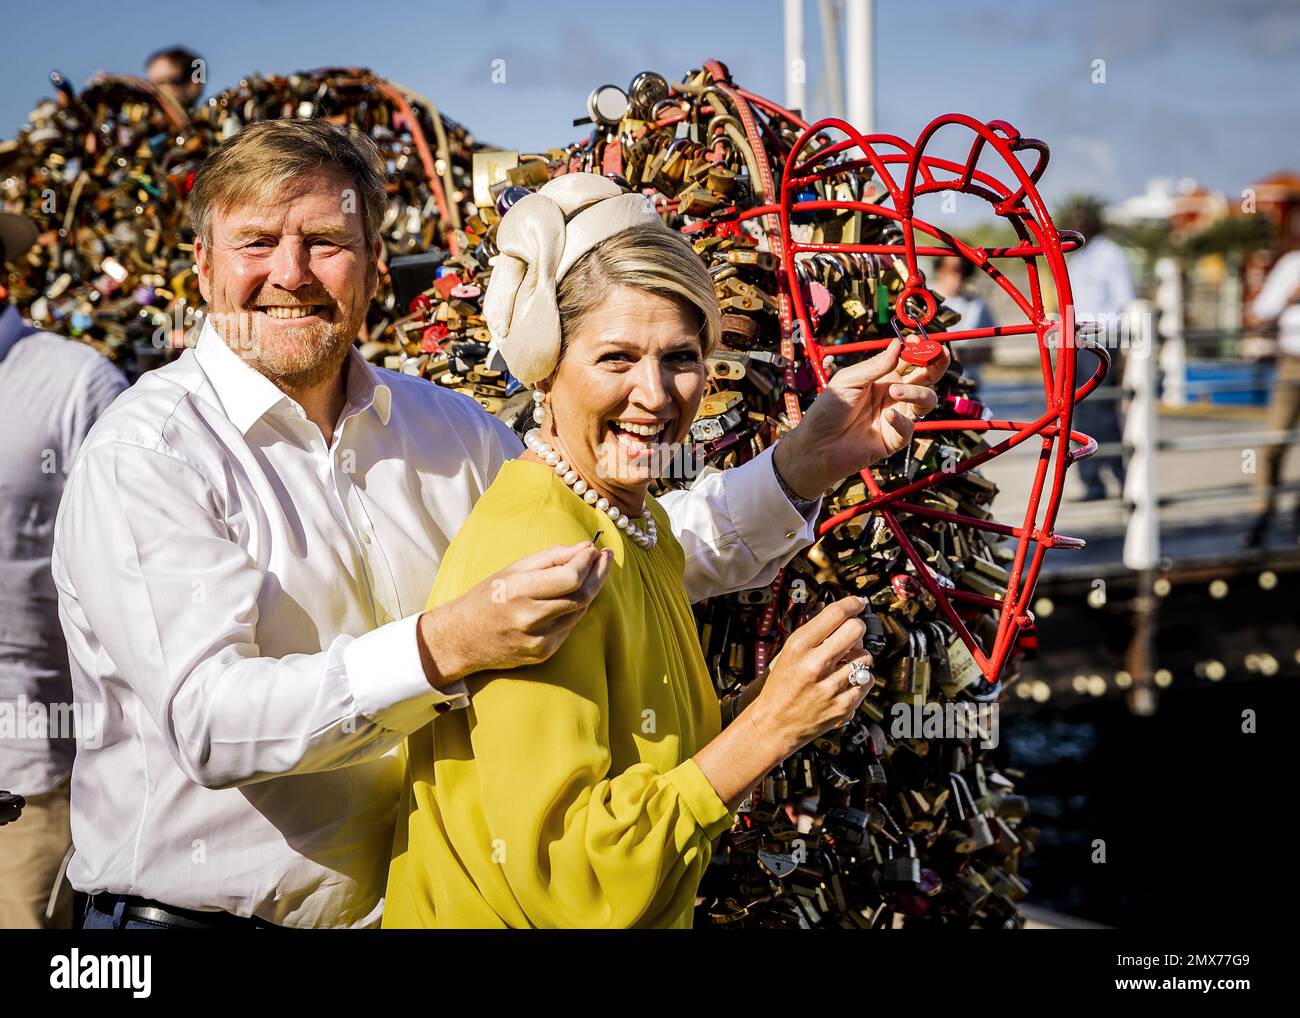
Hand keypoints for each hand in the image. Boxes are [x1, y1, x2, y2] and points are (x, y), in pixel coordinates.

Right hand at [417, 542, 612, 686]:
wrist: (461, 639)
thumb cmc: (486, 597)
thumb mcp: (512, 569)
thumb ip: (550, 557)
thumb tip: (585, 548)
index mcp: (519, 592)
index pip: (570, 577)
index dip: (587, 562)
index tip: (594, 549)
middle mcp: (530, 618)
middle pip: (582, 595)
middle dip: (598, 574)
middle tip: (605, 557)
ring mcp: (539, 640)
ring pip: (579, 611)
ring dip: (590, 590)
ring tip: (594, 572)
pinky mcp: (544, 653)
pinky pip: (569, 627)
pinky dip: (575, 609)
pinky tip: (573, 596)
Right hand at [744, 595, 873, 755]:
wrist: (773, 724)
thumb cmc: (781, 686)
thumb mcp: (788, 653)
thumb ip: (815, 635)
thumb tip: (846, 616)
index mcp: (798, 647)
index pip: (835, 614)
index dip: (852, 604)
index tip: (858, 603)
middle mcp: (815, 665)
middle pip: (856, 630)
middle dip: (857, 629)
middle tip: (852, 634)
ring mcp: (830, 687)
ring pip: (865, 657)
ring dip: (858, 658)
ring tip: (844, 664)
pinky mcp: (843, 705)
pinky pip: (867, 681)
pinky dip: (860, 680)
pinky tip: (845, 682)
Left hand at [772, 338, 947, 498]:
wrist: (816, 444)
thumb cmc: (829, 410)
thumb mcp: (847, 381)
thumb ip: (874, 366)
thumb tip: (898, 344)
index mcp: (884, 376)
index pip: (910, 359)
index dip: (918, 348)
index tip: (917, 340)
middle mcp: (895, 394)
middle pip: (927, 376)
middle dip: (937, 363)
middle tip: (937, 354)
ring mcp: (897, 415)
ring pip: (927, 400)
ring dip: (917, 392)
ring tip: (896, 391)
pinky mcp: (895, 438)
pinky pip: (909, 428)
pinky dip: (901, 421)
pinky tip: (887, 416)